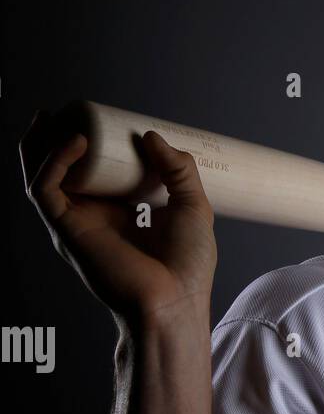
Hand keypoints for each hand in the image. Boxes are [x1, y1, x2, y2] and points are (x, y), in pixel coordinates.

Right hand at [19, 110, 217, 327]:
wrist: (176, 302)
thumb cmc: (188, 267)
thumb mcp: (193, 206)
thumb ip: (179, 170)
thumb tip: (150, 135)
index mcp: (118, 214)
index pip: (94, 173)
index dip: (90, 145)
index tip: (102, 118)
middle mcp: (91, 218)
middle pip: (60, 172)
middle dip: (54, 139)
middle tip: (68, 110)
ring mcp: (76, 225)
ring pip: (41, 177)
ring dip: (41, 145)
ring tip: (52, 117)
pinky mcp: (67, 232)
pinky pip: (45, 191)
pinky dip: (53, 162)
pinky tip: (75, 142)